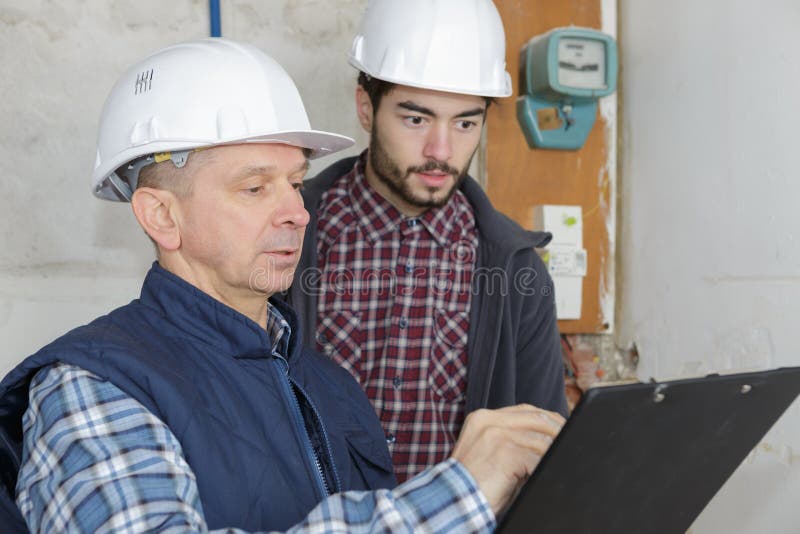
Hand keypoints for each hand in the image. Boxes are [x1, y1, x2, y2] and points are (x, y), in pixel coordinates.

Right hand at [450, 404, 564, 514]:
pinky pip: (538, 458)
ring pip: (541, 439)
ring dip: (554, 452)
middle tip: (572, 445)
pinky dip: (546, 467)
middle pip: (537, 418)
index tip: (561, 430)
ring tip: (562, 462)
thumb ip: (509, 439)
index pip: (525, 410)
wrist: (452, 501)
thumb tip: (544, 440)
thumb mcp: (488, 452)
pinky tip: (548, 474)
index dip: (547, 420)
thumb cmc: (472, 483)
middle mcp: (489, 420)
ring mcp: (497, 434)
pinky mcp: (506, 451)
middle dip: (559, 431)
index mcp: (482, 417)